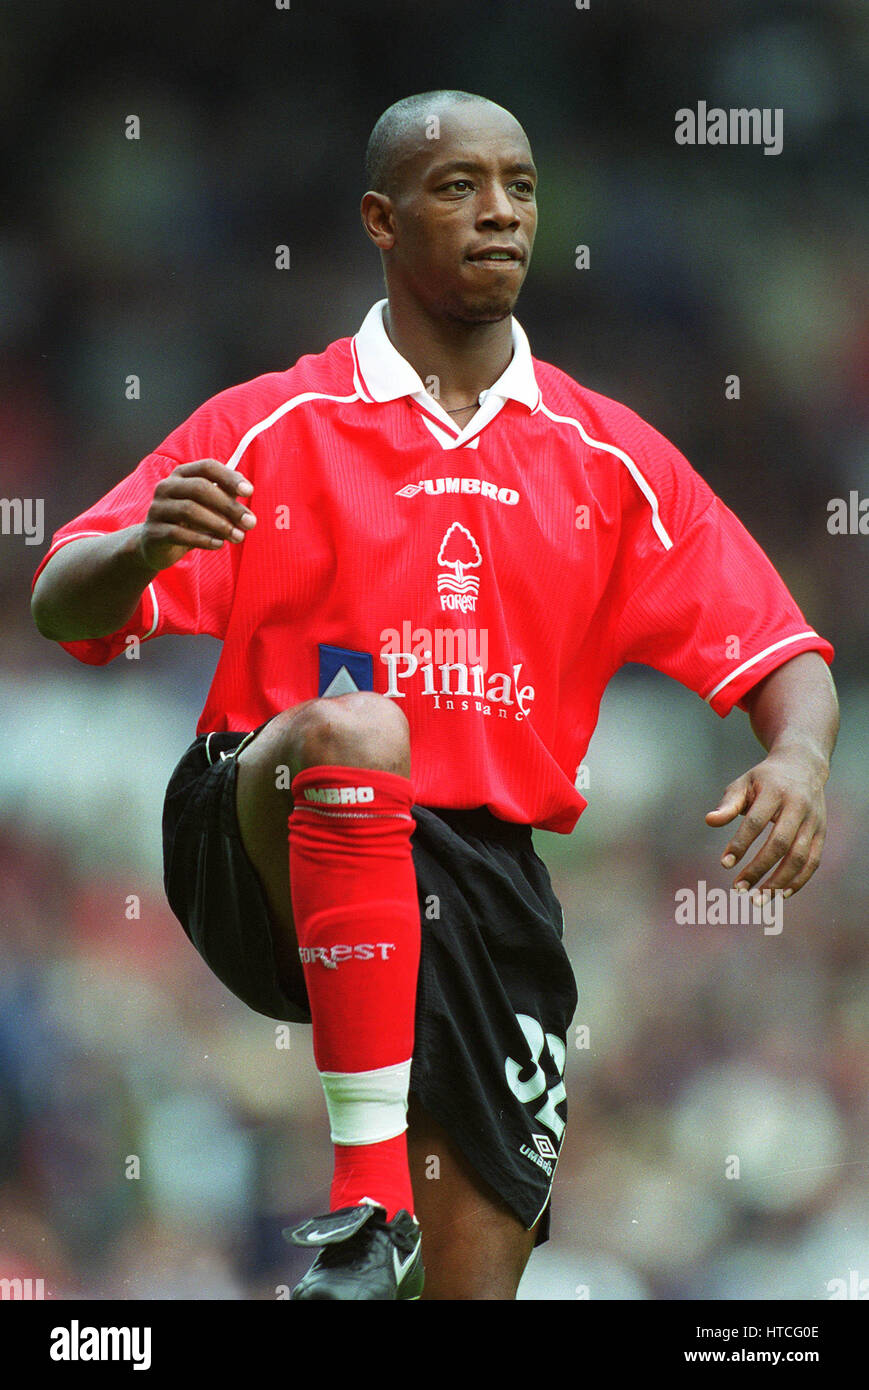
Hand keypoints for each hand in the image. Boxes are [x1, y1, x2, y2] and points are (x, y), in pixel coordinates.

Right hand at [137, 459, 255, 570]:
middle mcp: (166, 487)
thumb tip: (245, 487)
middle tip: (250, 522)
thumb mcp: (209, 507)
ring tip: (238, 537)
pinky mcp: (154, 532)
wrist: (157, 546)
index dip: (229, 477)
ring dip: (219, 525)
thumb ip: (226, 496)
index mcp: (182, 475)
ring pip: (190, 510)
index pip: (207, 467)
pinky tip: (219, 544)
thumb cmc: (189, 522)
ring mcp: (157, 509)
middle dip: (229, 506)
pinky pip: (179, 533)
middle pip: (200, 488)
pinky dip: (203, 539)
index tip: (249, 491)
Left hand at [705, 746, 828, 898]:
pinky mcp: (821, 833)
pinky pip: (813, 862)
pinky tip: (780, 895)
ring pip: (799, 857)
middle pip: (779, 843)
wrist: (803, 765)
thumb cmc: (765, 779)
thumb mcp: (743, 783)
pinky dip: (798, 881)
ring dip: (779, 882)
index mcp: (775, 792)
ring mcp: (813, 821)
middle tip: (738, 888)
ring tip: (758, 899)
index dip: (740, 844)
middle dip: (758, 869)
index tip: (724, 864)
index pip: (756, 822)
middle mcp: (798, 807)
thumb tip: (710, 821)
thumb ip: (728, 804)